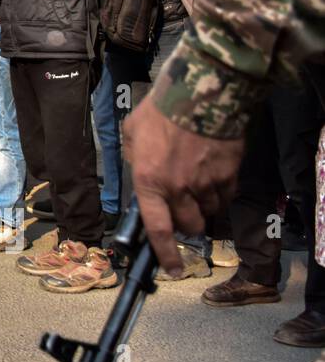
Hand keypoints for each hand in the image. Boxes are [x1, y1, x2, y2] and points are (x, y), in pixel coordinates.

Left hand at [123, 95, 242, 275]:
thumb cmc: (161, 110)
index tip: (172, 269)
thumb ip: (134, 158)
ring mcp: (206, 183)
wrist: (201, 92)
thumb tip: (138, 171)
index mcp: (149, 180)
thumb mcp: (132, 133)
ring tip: (198, 184)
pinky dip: (222, 194)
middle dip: (186, 225)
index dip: (165, 254)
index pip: (157, 229)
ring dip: (204, 207)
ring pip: (210, 213)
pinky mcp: (229, 175)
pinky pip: (227, 197)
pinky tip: (215, 177)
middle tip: (183, 210)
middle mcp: (177, 188)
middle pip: (188, 226)